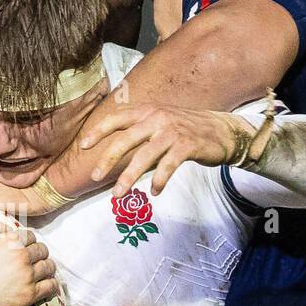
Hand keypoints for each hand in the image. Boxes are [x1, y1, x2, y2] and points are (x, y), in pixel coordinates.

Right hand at [0, 214, 58, 305]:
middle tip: (31, 257)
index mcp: (9, 241)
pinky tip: (46, 284)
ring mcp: (27, 278)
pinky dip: (51, 284)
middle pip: (42, 250)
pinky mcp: (28, 296)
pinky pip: (51, 287)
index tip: (22, 245)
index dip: (26, 239)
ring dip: (45, 266)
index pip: (30, 235)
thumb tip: (5, 224)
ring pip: (49, 267)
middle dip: (37, 252)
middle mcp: (22, 258)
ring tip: (40, 269)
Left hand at [79, 104, 252, 196]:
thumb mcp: (159, 123)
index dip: (99, 131)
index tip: (83, 145)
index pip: (117, 118)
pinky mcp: (187, 145)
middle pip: (125, 139)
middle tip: (94, 176)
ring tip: (117, 194)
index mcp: (147, 111)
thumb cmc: (185, 130)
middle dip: (107, 159)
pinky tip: (154, 192)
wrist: (222, 130)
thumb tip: (113, 153)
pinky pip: (168, 166)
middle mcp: (157, 118)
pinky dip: (159, 180)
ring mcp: (172, 131)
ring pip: (144, 156)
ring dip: (129, 177)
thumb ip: (138, 134)